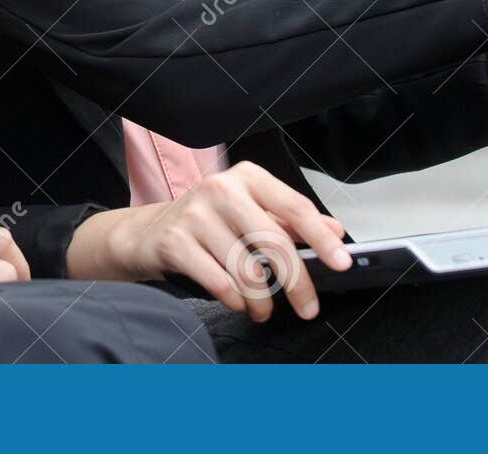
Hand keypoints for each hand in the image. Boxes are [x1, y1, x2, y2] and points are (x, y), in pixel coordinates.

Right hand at [64, 161, 350, 321]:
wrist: (146, 233)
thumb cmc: (206, 222)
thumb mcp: (251, 213)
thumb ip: (291, 221)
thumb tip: (334, 231)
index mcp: (247, 177)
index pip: (294, 206)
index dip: (321, 237)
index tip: (341, 262)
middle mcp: (221, 188)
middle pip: (274, 243)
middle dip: (297, 283)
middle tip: (308, 307)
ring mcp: (195, 213)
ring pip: (247, 270)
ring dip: (262, 301)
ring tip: (262, 309)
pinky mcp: (175, 241)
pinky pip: (220, 283)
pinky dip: (235, 300)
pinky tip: (236, 301)